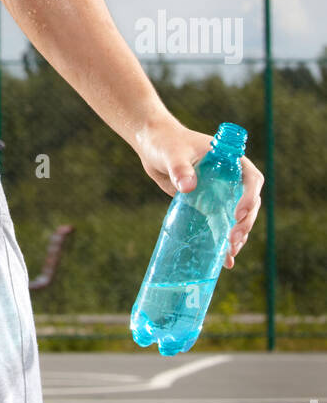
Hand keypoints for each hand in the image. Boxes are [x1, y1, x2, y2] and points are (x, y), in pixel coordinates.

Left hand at [133, 115, 263, 269]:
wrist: (152, 146)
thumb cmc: (165, 142)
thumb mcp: (172, 154)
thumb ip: (180, 168)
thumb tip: (188, 187)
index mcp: (230, 160)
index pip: (251, 178)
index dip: (249, 197)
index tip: (238, 213)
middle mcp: (230, 177)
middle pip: (248, 203)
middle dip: (245, 223)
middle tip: (233, 240)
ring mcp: (220, 192)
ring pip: (237, 218)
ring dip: (237, 236)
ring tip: (229, 254)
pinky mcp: (207, 204)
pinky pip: (220, 224)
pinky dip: (223, 241)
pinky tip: (224, 260)